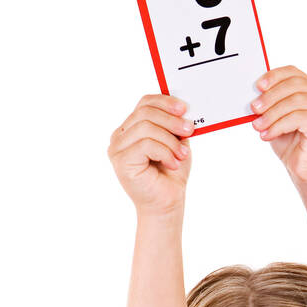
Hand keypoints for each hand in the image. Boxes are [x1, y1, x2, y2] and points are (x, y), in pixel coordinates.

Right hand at [107, 93, 195, 215]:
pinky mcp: (121, 160)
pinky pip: (146, 144)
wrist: (166, 204)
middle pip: (145, 113)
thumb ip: (174, 125)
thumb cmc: (170, 175)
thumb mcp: (176, 143)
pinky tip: (172, 164)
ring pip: (146, 128)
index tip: (184, 108)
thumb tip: (182, 107)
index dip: (165, 102)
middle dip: (171, 120)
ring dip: (170, 140)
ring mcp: (118, 148)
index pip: (144, 103)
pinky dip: (164, 152)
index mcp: (131, 128)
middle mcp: (120, 136)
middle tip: (189, 130)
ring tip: (182, 155)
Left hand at [250, 66, 306, 181]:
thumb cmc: (295, 148)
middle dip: (270, 96)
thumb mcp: (279, 120)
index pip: (295, 73)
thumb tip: (255, 94)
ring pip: (295, 100)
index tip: (258, 86)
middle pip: (295, 85)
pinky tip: (268, 135)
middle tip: (254, 108)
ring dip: (272, 113)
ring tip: (258, 125)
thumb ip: (273, 104)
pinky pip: (298, 117)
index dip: (275, 76)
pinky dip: (279, 125)